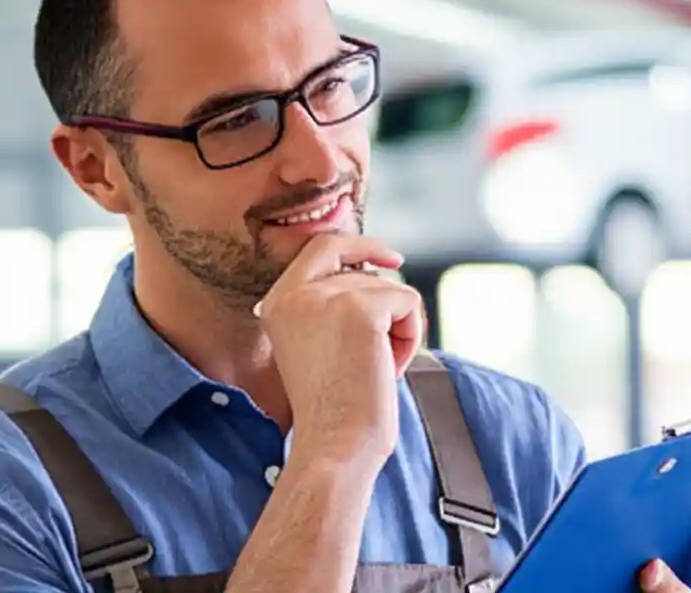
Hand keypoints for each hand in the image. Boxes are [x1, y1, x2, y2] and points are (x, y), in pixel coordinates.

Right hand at [256, 233, 424, 468]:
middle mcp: (295, 293)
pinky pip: (409, 301)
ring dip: (398, 329)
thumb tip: (374, 268)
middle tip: (375, 360)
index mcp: (279, 302)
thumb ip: (332, 305)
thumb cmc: (334, 410)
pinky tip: (389, 367)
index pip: (322, 246)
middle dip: (385, 313)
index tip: (392, 258)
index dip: (361, 245)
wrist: (334, 445)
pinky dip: (411, 335)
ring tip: (376, 369)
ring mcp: (327, 297)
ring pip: (391, 288)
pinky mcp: (360, 308)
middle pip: (365, 271)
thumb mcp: (318, 345)